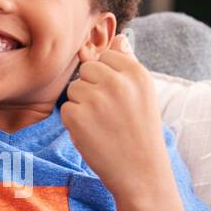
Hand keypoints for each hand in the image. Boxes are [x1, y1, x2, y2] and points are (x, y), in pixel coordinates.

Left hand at [60, 33, 167, 198]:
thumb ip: (128, 63)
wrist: (141, 173)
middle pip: (87, 70)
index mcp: (136, 73)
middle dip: (93, 90)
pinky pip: (67, 109)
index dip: (108, 79)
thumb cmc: (141, 132)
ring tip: (104, 126)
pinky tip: (94, 136)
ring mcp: (96, 99)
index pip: (106, 57)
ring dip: (83, 107)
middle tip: (110, 115)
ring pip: (74, 89)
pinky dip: (75, 124)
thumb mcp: (144, 94)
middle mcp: (117, 81)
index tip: (120, 101)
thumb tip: (118, 37)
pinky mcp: (77, 116)